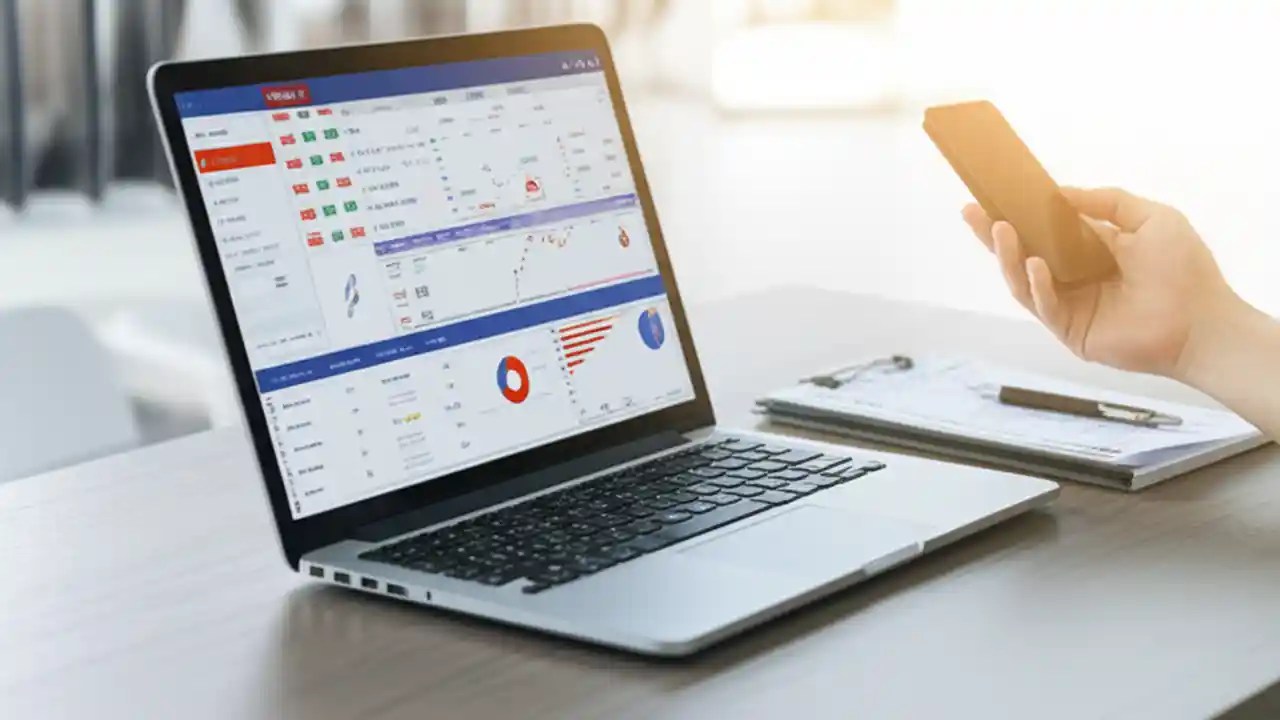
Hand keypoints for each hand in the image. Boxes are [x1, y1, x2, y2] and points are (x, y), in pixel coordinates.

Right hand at [962, 187, 1240, 379]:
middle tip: (972, 210)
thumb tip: (1061, 192)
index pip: (1046, 230)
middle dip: (995, 234)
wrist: (1202, 321)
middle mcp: (1074, 277)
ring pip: (1024, 280)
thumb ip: (1107, 202)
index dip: (1020, 213)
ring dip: (1009, 255)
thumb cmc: (1184, 268)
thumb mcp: (1151, 218)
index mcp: (1091, 251)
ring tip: (1000, 228)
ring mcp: (1069, 306)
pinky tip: (1035, 264)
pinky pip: (1044, 305)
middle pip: (1023, 254)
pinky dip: (1036, 284)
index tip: (994, 193)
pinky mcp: (1070, 331)